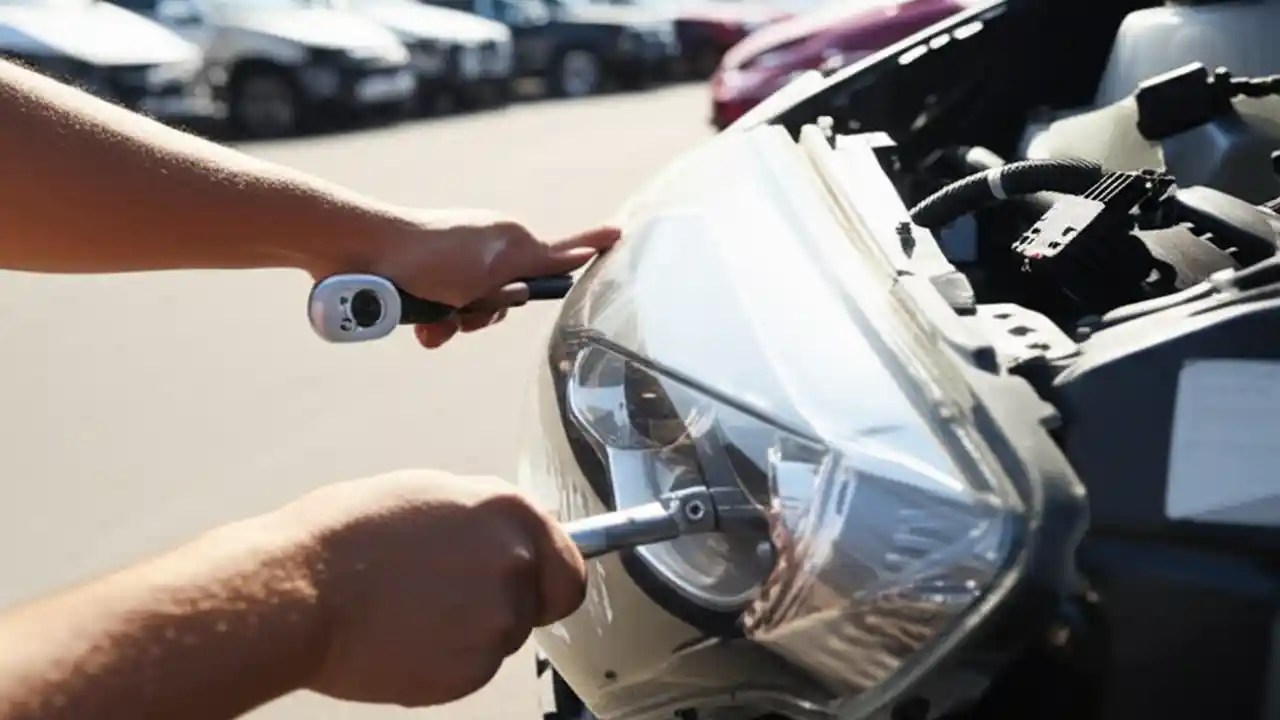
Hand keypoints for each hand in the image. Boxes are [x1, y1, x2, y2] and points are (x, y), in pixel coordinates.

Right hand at [274, 470, 585, 707]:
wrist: (301, 593)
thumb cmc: (346, 536)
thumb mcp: (427, 494)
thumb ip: (483, 517)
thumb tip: (509, 530)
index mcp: (508, 511)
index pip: (568, 563)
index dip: (548, 579)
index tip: (532, 587)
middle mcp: (515, 563)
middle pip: (536, 603)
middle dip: (502, 604)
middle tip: (446, 599)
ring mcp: (497, 619)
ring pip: (500, 636)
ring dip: (468, 632)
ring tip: (410, 610)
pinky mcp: (472, 668)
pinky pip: (472, 667)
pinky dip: (445, 660)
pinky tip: (403, 636)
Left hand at [319, 209, 618, 348]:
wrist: (356, 254)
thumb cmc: (428, 257)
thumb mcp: (494, 263)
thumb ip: (544, 262)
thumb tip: (590, 247)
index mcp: (509, 239)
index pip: (559, 253)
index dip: (586, 250)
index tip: (620, 237)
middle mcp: (485, 251)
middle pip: (511, 300)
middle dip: (490, 313)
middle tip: (468, 306)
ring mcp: (454, 265)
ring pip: (473, 313)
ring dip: (455, 323)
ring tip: (432, 315)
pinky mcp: (423, 280)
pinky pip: (441, 315)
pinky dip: (430, 323)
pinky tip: (414, 322)